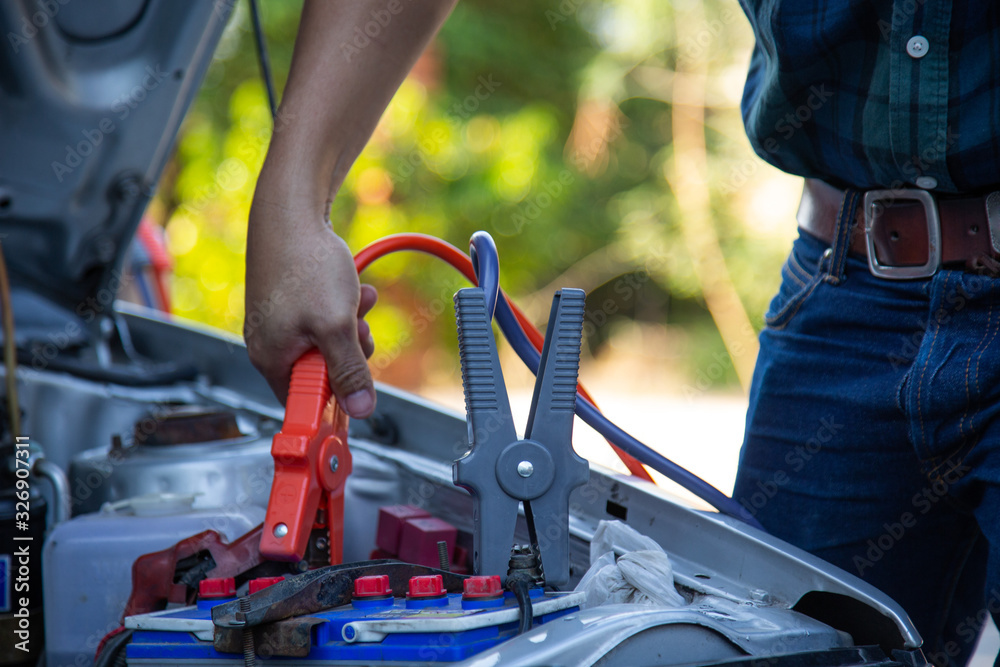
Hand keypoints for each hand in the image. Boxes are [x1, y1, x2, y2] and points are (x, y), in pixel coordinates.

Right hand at [245, 195, 377, 416]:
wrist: (291, 212)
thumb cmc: (304, 265)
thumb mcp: (336, 326)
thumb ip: (349, 372)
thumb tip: (361, 409)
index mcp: (271, 360)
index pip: (304, 405)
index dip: (335, 403)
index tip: (359, 400)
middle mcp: (270, 345)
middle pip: (323, 374)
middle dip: (350, 352)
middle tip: (357, 330)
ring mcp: (280, 324)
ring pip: (330, 343)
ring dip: (352, 325)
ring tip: (355, 299)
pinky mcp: (292, 304)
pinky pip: (327, 320)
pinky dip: (345, 307)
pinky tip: (351, 289)